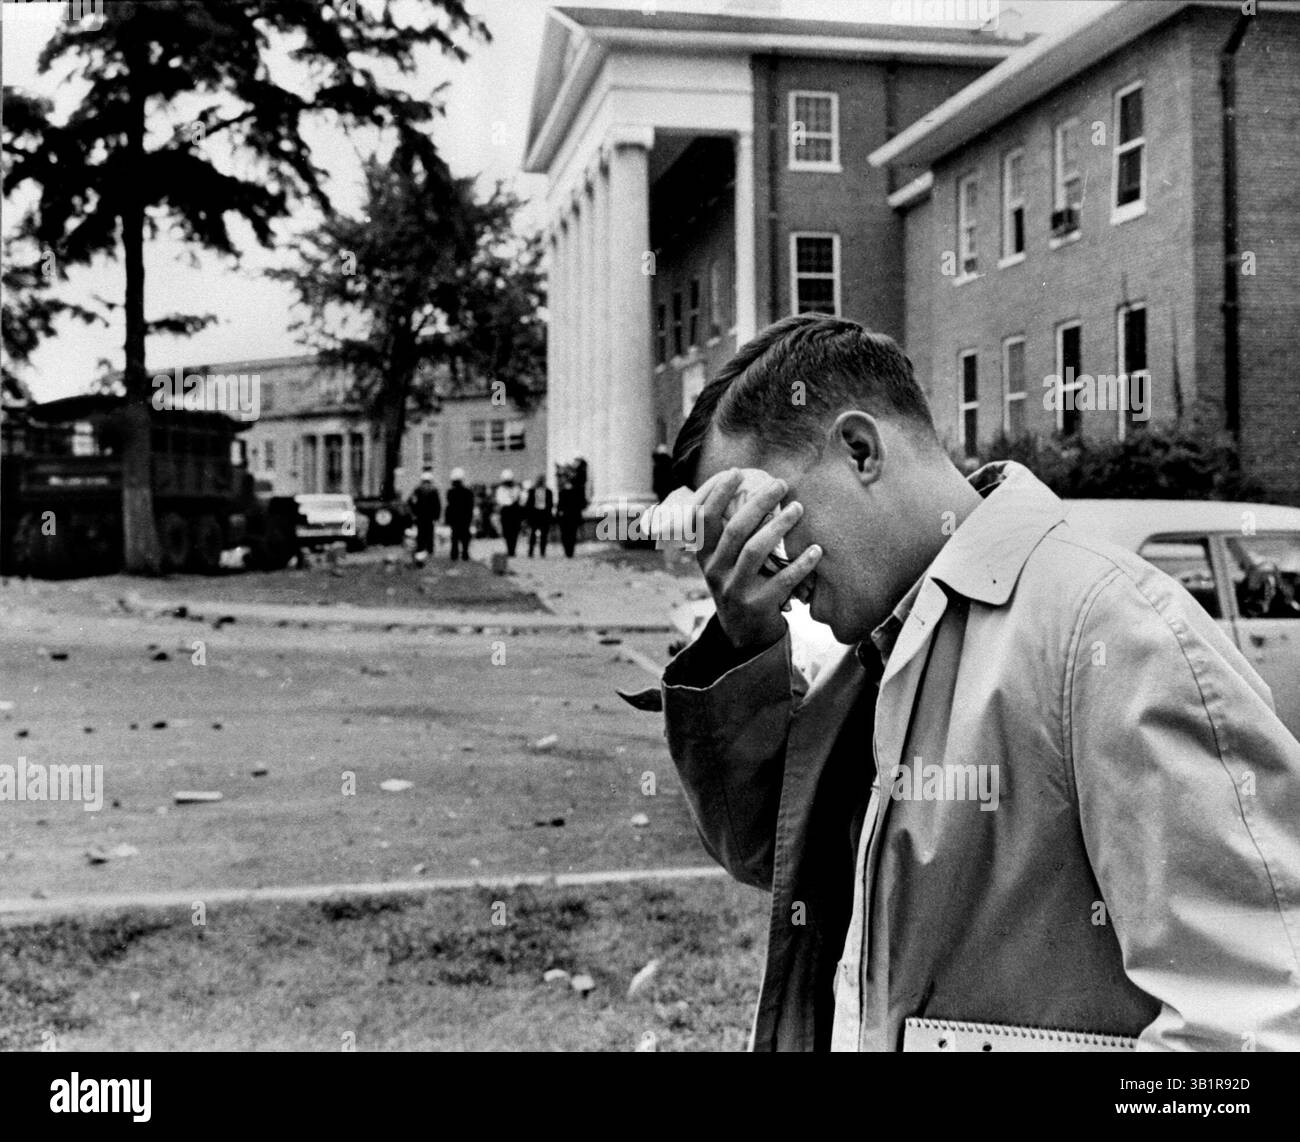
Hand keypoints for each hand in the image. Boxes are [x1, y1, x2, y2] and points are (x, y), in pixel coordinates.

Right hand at [694, 469, 822, 652]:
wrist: (744, 635)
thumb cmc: (739, 585)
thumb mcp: (723, 563)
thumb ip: (728, 535)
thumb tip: (747, 489)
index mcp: (704, 557)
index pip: (703, 519)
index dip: (717, 493)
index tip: (736, 472)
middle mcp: (714, 572)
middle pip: (734, 529)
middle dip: (758, 502)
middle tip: (780, 483)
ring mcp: (735, 591)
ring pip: (755, 551)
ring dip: (779, 526)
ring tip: (798, 508)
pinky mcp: (758, 607)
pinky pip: (782, 580)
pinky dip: (800, 564)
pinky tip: (815, 550)